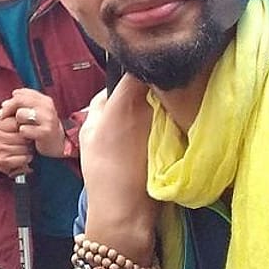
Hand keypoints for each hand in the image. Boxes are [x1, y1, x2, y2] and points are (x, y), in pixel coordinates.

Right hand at [0, 112, 34, 176]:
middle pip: (22, 135)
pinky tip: (26, 157)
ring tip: (27, 148)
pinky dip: (27, 158)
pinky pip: (22, 158)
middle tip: (29, 141)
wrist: (1, 158)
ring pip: (23, 147)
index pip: (18, 122)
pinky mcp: (2, 161)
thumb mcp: (13, 125)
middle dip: (29, 139)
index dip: (27, 126)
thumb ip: (18, 114)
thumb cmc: (12, 139)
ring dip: (29, 149)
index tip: (29, 129)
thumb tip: (23, 100)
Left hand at [1, 88, 64, 156]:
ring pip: (20, 114)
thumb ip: (20, 105)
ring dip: (17, 122)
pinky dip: (22, 133)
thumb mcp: (34, 112)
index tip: (4, 108)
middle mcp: (47, 107)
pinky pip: (23, 129)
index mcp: (44, 99)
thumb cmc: (41, 127)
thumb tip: (3, 104)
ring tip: (21, 126)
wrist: (56, 144)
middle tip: (3, 117)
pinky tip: (27, 136)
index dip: (10, 100)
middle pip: (19, 100)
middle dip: (8, 109)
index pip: (21, 93)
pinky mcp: (45, 132)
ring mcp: (48, 119)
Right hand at [79, 76, 158, 260]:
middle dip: (151, 80)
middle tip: (141, 89)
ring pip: (168, 99)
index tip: (132, 65)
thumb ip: (98, 104)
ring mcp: (169, 122)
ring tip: (151, 110)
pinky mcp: (181, 138)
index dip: (136, 63)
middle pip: (157, 81)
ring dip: (162, 100)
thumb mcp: (88, 131)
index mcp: (126, 100)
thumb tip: (109, 92)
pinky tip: (161, 130)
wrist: (125, 206)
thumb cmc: (101, 167)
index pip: (138, 66)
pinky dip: (170, 119)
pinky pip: (176, 118)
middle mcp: (152, 106)